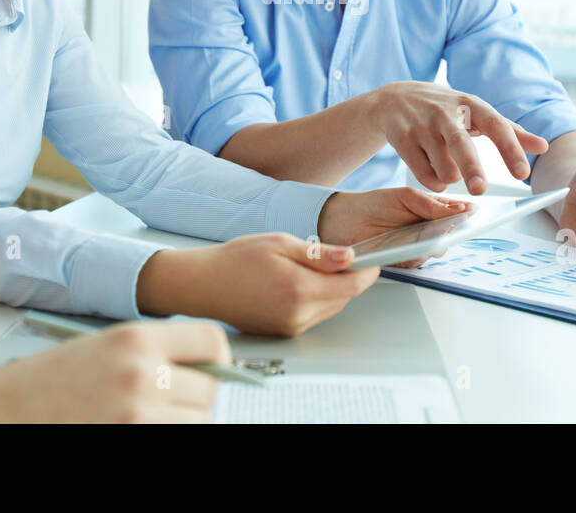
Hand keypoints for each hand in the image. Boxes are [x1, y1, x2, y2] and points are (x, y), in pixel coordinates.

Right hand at [0, 320, 229, 422]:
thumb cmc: (42, 384)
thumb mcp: (101, 347)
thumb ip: (152, 352)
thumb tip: (204, 369)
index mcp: (136, 339)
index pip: (212, 342)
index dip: (216, 358)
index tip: (210, 370)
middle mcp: (142, 375)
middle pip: (210, 390)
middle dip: (196, 398)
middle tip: (171, 403)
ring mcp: (138, 416)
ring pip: (199, 422)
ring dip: (183, 423)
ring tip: (149, 418)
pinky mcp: (131, 444)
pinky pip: (174, 441)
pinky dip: (166, 436)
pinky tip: (137, 428)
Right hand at [136, 233, 380, 336]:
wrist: (203, 285)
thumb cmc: (237, 259)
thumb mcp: (280, 244)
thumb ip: (319, 253)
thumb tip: (350, 258)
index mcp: (300, 290)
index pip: (351, 287)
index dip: (366, 273)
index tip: (372, 260)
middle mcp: (298, 315)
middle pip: (343, 299)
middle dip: (348, 279)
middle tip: (342, 257)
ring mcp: (290, 327)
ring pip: (330, 308)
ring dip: (332, 290)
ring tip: (315, 267)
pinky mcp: (283, 331)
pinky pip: (313, 315)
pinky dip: (316, 299)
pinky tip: (300, 281)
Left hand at [317, 186, 470, 264]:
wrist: (344, 220)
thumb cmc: (375, 204)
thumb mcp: (405, 196)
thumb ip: (431, 204)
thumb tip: (460, 209)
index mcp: (431, 211)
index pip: (456, 215)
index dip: (469, 216)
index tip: (479, 214)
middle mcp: (426, 231)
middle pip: (450, 236)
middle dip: (453, 232)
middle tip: (452, 226)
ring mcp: (415, 248)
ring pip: (435, 251)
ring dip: (433, 244)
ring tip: (428, 235)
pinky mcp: (403, 262)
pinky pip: (416, 262)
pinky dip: (415, 256)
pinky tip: (410, 247)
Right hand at [368, 82, 547, 193]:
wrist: (395, 100)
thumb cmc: (447, 110)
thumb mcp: (477, 114)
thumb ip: (511, 131)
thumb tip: (544, 147)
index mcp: (471, 106)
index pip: (495, 126)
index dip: (510, 149)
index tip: (523, 174)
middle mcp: (446, 113)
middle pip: (461, 145)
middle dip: (471, 168)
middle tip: (479, 190)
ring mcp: (422, 126)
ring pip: (443, 168)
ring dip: (451, 179)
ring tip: (450, 170)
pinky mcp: (402, 139)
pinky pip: (423, 174)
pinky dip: (434, 182)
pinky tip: (434, 173)